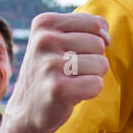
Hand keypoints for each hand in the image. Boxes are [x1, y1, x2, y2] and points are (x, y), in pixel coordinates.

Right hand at [2, 12, 110, 132]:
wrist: (27, 109)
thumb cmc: (52, 71)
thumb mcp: (60, 39)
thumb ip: (88, 27)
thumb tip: (106, 37)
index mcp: (45, 22)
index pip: (96, 24)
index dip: (95, 41)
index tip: (75, 52)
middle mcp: (44, 39)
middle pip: (99, 44)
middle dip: (92, 60)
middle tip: (70, 71)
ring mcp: (49, 64)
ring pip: (101, 64)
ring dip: (91, 76)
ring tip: (70, 81)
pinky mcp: (57, 88)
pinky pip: (97, 84)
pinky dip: (90, 91)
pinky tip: (71, 94)